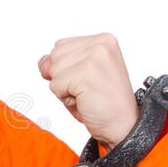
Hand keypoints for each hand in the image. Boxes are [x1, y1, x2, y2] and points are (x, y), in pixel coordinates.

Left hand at [37, 33, 137, 148]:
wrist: (124, 126)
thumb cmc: (104, 103)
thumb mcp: (83, 73)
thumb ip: (63, 61)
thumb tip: (43, 63)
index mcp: (103, 40)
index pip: (61, 46)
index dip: (65, 69)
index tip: (88, 80)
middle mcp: (100, 44)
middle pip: (54, 56)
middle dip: (63, 78)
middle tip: (87, 90)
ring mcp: (94, 57)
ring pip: (52, 70)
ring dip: (64, 89)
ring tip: (86, 95)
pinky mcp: (85, 73)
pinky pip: (55, 86)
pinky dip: (65, 99)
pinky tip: (85, 101)